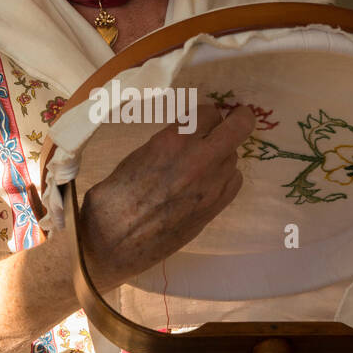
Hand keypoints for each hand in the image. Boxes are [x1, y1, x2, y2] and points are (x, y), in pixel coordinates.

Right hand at [79, 103, 257, 289]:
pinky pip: (234, 181)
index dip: (206, 114)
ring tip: (206, 161)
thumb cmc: (114, 197)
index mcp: (173, 141)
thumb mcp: (137, 156)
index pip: (209, 112)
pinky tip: (210, 181)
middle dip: (239, 119)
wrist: (114, 241)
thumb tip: (184, 136)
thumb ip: (167, 143)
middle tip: (238, 116)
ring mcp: (211, 186)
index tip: (204, 118)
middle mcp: (199, 159)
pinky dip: (226, 176)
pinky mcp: (214, 208)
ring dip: (223, 153)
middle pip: (238, 127)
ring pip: (234, 156)